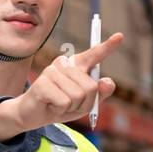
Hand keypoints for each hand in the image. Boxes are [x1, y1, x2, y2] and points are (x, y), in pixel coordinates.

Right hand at [0, 33, 122, 137]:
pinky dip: (60, 111)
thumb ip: (99, 94)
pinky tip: (50, 106)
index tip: (120, 36)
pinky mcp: (42, 83)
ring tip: (58, 105)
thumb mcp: (84, 104)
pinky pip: (65, 102)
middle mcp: (64, 64)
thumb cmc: (59, 106)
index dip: (107, 47)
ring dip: (71, 108)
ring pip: (78, 96)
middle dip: (84, 104)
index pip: (94, 54)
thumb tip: (107, 82)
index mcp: (76, 65)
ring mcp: (52, 71)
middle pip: (91, 87)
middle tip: (69, 105)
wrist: (32, 115)